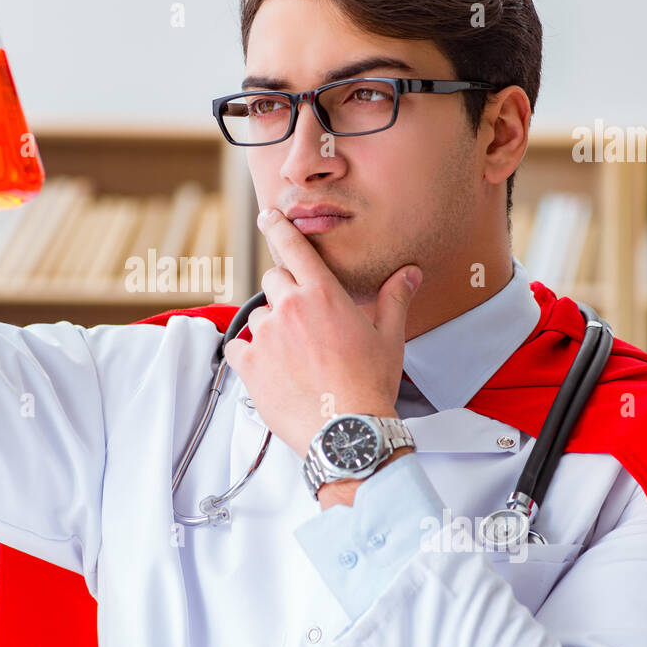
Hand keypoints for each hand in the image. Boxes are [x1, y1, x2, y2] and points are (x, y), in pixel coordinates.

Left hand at [223, 206, 421, 482]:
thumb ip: (394, 298)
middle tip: (303, 321)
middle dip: (285, 293)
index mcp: (323, 294)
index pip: (294, 247)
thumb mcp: (389, 337)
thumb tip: (410, 272)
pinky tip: (265, 367)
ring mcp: (266, 336)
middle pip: (273, 280)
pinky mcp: (249, 364)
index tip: (267, 216)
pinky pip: (236, 346)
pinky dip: (247, 353)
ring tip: (293, 355)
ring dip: (270, 327)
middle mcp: (289, 308)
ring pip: (258, 315)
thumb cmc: (371, 384)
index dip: (278, 227)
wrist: (347, 431)